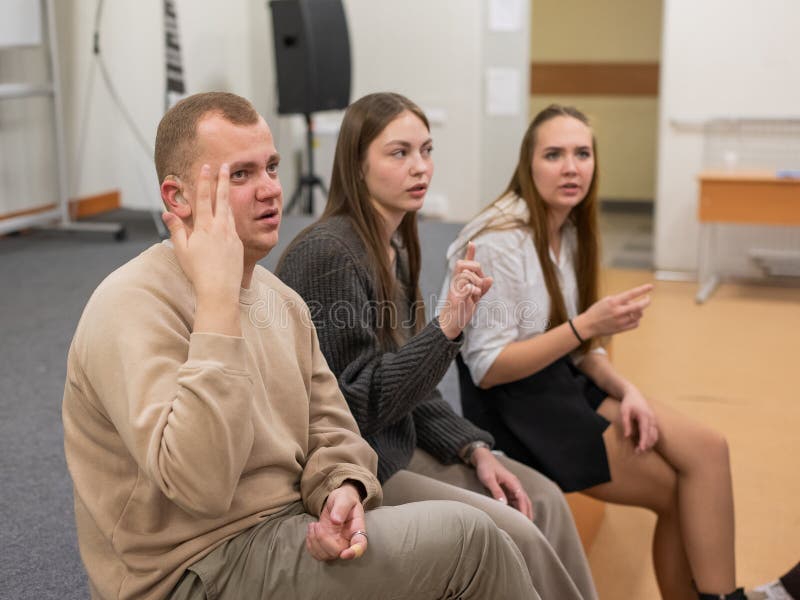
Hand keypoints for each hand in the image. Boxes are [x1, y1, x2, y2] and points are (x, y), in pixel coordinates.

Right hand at [162, 164, 242, 302]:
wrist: (220, 290)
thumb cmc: (198, 272)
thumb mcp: (181, 250)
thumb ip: (176, 229)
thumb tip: (167, 213)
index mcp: (205, 227)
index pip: (204, 198)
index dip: (205, 181)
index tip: (206, 167)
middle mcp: (220, 228)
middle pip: (222, 198)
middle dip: (223, 180)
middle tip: (225, 165)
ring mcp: (232, 235)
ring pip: (229, 211)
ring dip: (228, 197)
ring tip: (226, 186)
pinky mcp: (239, 244)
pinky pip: (234, 226)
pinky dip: (230, 217)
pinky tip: (228, 216)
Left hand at [306, 483, 367, 560]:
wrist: (337, 502)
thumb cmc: (344, 499)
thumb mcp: (344, 498)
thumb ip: (341, 507)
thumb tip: (336, 520)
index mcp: (357, 529)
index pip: (360, 545)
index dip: (354, 552)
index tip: (344, 554)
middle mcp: (348, 541)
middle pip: (337, 552)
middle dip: (323, 540)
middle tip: (317, 525)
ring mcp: (338, 546)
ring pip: (326, 555)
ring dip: (315, 541)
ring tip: (313, 525)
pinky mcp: (327, 547)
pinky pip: (317, 554)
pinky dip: (310, 544)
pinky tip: (311, 531)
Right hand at [439, 242, 492, 339]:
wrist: (452, 324)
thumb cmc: (462, 310)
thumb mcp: (475, 298)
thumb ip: (483, 288)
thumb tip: (490, 278)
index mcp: (460, 281)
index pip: (464, 263)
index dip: (469, 253)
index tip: (472, 242)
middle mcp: (455, 282)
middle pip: (465, 264)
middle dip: (476, 269)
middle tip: (480, 282)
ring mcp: (454, 289)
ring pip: (467, 274)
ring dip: (476, 282)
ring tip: (477, 293)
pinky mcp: (456, 298)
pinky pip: (468, 287)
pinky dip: (475, 290)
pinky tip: (475, 297)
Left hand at [472, 447, 533, 520]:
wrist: (482, 458)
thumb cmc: (485, 467)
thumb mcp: (489, 479)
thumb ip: (496, 491)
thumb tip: (504, 504)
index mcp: (513, 482)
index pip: (522, 498)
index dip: (524, 510)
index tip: (525, 522)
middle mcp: (515, 485)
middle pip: (525, 501)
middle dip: (528, 514)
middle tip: (528, 528)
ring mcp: (512, 487)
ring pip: (521, 502)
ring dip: (523, 512)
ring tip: (523, 526)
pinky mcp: (507, 489)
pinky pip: (515, 501)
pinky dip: (517, 509)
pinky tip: (514, 517)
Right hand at [575, 283, 652, 338]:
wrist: (588, 325)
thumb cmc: (597, 311)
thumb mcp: (606, 300)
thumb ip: (620, 300)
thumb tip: (633, 302)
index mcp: (614, 302)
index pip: (631, 294)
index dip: (642, 290)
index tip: (650, 286)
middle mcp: (618, 312)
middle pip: (639, 306)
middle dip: (646, 301)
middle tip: (647, 299)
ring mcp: (621, 321)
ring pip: (639, 315)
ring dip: (639, 311)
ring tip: (634, 309)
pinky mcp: (622, 329)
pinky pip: (636, 324)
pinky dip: (636, 320)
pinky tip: (632, 317)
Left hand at [619, 386, 658, 452]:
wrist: (634, 394)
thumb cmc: (628, 402)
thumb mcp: (624, 411)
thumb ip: (626, 423)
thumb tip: (627, 436)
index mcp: (645, 415)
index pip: (645, 431)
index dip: (644, 441)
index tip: (641, 449)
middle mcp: (652, 418)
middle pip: (651, 435)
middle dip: (646, 444)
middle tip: (637, 452)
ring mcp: (654, 420)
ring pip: (655, 435)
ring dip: (649, 443)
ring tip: (640, 449)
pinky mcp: (654, 421)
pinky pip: (655, 432)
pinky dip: (651, 439)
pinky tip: (645, 444)